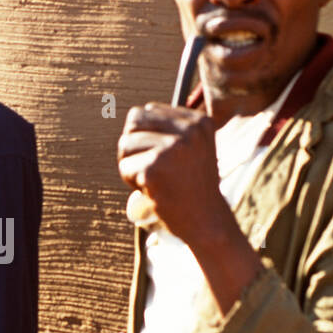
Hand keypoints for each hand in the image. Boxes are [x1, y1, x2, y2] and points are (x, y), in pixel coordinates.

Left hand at [117, 102, 228, 246]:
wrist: (207, 221)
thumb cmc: (194, 186)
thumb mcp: (194, 149)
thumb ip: (171, 129)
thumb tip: (134, 114)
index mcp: (199, 122)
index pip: (148, 110)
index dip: (145, 135)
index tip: (163, 157)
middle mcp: (188, 131)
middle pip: (133, 122)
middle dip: (133, 145)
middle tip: (149, 166)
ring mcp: (171, 148)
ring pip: (125, 144)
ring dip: (132, 165)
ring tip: (153, 180)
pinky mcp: (154, 168)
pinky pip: (125, 166)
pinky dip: (132, 181)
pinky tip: (151, 190)